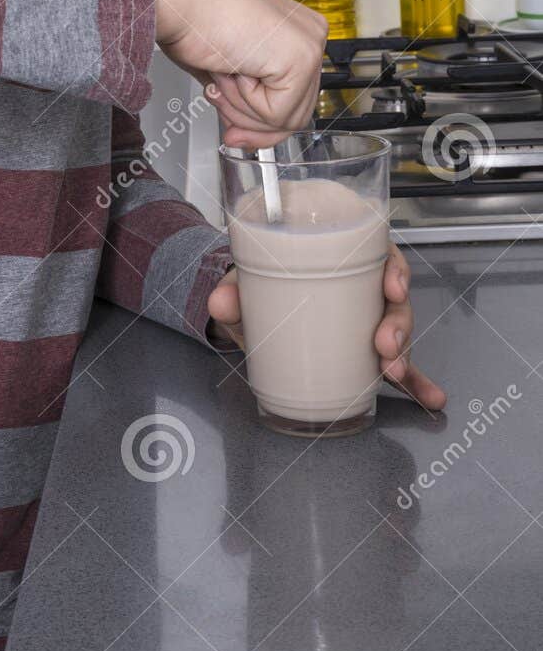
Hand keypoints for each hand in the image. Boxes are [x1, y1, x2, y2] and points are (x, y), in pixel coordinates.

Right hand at [132, 0, 326, 147]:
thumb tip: (244, 133)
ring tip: (225, 71)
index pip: (294, 99)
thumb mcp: (226, 72)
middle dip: (251, 121)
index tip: (235, 131)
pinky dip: (245, 101)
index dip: (260, 123)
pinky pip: (277, 114)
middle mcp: (310, 35)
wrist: (177, 0)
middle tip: (219, 99)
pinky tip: (234, 66)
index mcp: (296, 31)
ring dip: (243, 107)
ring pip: (287, 119)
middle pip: (295, 114)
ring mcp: (310, 45)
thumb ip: (244, 103)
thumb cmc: (192, 20)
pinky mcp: (301, 59)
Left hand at [206, 242, 447, 411]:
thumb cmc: (258, 288)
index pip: (379, 253)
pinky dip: (416, 383)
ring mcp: (366, 322)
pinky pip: (398, 365)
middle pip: (393, 299)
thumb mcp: (244, 285)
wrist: (251, 314)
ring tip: (394, 372)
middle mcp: (360, 289)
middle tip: (385, 344)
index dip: (394, 268)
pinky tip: (430, 398)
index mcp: (340, 258)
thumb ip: (233, 291)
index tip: (393, 286)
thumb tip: (220, 301)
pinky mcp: (365, 353)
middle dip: (398, 323)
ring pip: (398, 333)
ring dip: (404, 353)